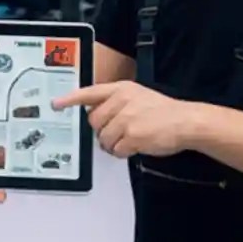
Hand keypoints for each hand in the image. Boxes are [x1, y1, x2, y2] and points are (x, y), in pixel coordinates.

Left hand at [53, 81, 198, 158]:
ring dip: (113, 144)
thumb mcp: (138, 96)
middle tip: (118, 132)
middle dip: (102, 131)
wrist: (186, 121)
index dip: (70, 99)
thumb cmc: (164, 112)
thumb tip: (97, 116)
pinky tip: (135, 146)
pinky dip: (123, 152)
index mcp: (121, 89)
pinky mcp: (133, 136)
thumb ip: (117, 101)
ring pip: (103, 138)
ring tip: (131, 139)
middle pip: (94, 121)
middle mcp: (122, 101)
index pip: (89, 92)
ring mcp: (126, 118)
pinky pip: (116, 150)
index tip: (56, 104)